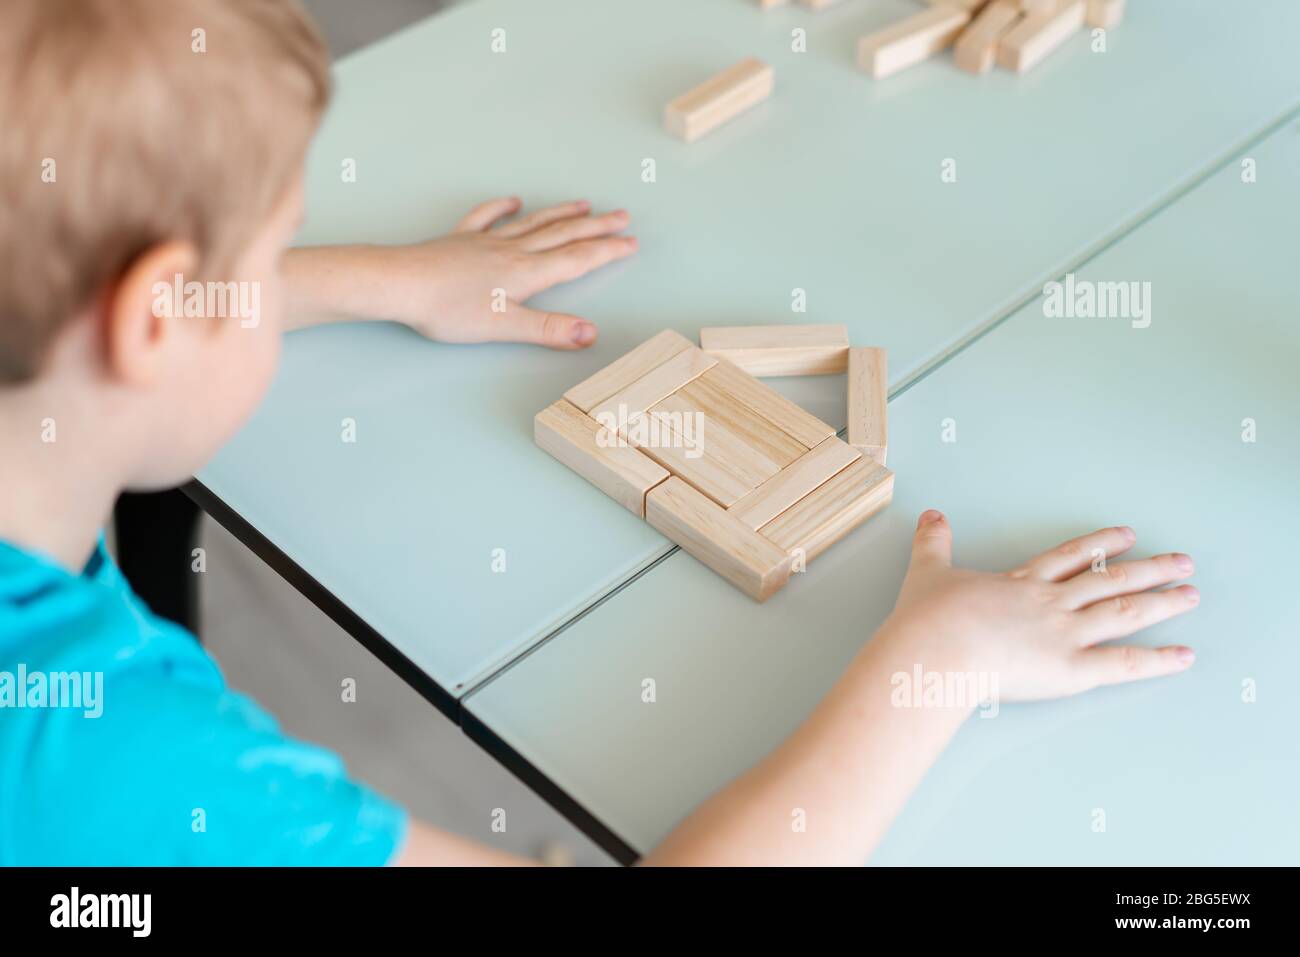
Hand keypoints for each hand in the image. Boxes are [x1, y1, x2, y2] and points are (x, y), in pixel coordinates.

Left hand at [367, 197, 634, 348]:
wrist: (400, 283)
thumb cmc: (448, 309)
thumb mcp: (504, 327)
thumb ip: (549, 329)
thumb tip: (590, 333)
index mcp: (527, 274)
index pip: (577, 260)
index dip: (607, 251)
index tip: (631, 242)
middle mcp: (512, 252)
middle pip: (562, 235)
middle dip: (595, 227)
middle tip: (622, 216)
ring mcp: (486, 242)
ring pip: (533, 223)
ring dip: (561, 214)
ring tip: (583, 205)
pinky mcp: (461, 241)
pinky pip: (487, 219)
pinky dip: (502, 208)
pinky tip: (512, 201)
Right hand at [883, 510, 1198, 701]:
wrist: (936, 649)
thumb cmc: (929, 618)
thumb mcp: (927, 571)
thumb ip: (933, 542)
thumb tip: (931, 515)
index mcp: (1022, 583)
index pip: (1071, 558)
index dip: (1100, 544)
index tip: (1127, 535)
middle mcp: (1052, 604)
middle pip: (1110, 581)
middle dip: (1149, 570)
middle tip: (1182, 563)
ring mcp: (1066, 635)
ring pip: (1124, 613)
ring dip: (1162, 603)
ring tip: (1191, 595)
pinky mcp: (1071, 670)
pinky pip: (1124, 664)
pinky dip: (1157, 661)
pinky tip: (1184, 655)